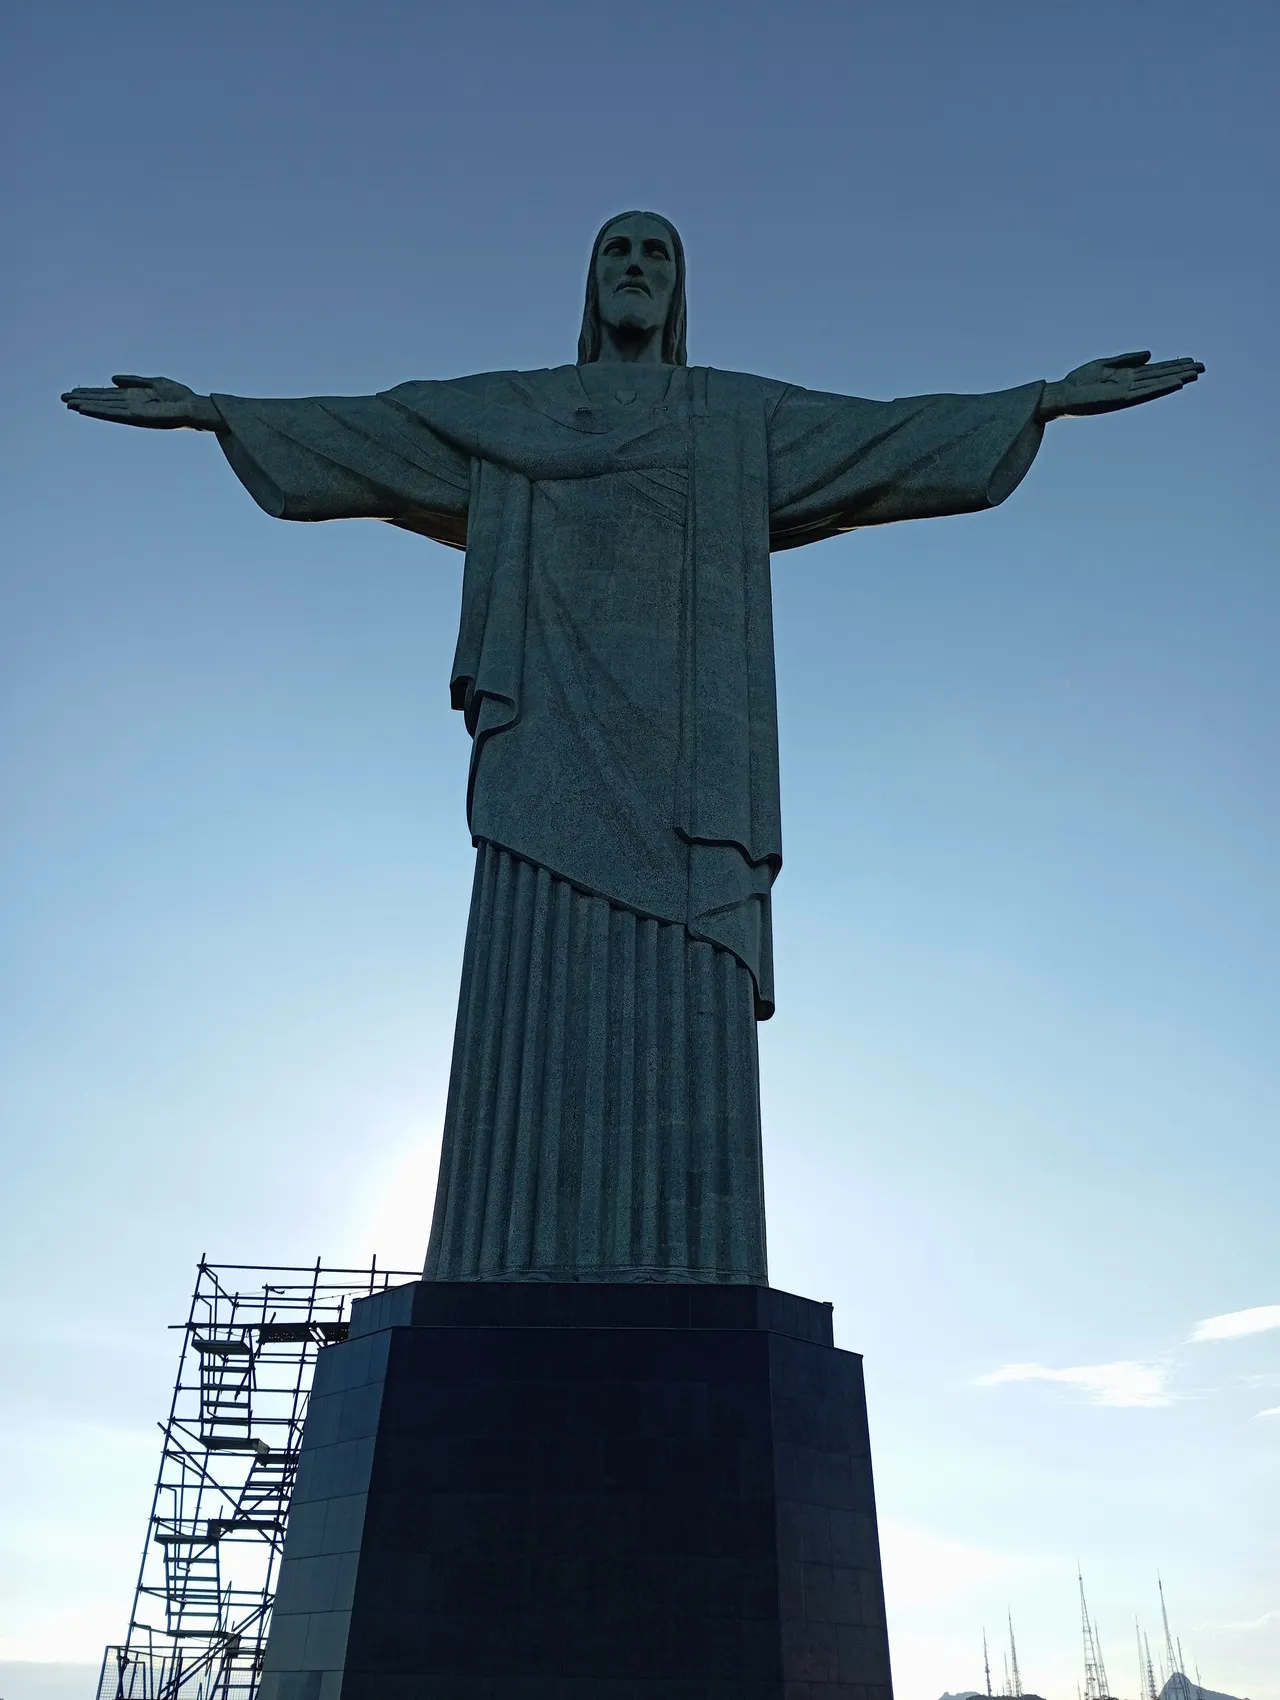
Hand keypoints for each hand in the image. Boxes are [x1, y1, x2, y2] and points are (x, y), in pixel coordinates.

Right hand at [61, 375, 221, 429]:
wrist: (195, 407)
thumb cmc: (180, 396)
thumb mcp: (154, 382)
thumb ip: (133, 381)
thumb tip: (112, 379)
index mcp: (134, 397)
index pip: (108, 395)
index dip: (91, 393)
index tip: (74, 392)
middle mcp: (131, 406)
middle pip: (102, 402)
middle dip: (83, 399)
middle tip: (62, 398)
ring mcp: (133, 412)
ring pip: (105, 409)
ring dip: (87, 406)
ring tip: (69, 403)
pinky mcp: (137, 417)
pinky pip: (114, 413)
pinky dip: (100, 410)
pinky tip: (87, 408)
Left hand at [1037, 351, 1204, 420]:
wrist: (1061, 395)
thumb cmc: (1079, 381)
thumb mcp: (1105, 364)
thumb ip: (1127, 360)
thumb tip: (1151, 354)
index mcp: (1127, 377)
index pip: (1155, 370)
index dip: (1173, 365)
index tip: (1191, 360)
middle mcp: (1130, 386)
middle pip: (1161, 377)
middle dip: (1181, 371)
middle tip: (1203, 367)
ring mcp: (1127, 393)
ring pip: (1157, 385)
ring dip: (1176, 379)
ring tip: (1195, 374)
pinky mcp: (1121, 399)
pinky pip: (1145, 393)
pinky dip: (1160, 388)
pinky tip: (1175, 383)